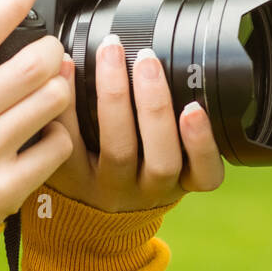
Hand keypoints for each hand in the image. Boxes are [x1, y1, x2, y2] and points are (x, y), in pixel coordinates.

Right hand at [0, 0, 73, 228]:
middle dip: (49, 52)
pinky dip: (57, 138)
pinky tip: (42, 139)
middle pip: (29, 64)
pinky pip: (55, 148)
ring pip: (51, 101)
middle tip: (48, 55)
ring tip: (48, 95)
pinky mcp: (2, 190)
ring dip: (58, 91)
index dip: (9, 4)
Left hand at [43, 36, 224, 213]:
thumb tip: (168, 61)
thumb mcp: (164, 159)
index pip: (204, 174)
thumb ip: (174, 127)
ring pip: (118, 150)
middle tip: (148, 60)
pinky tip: (67, 70)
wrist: (85, 214)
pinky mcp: (71, 181)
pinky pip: (71, 142)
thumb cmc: (132, 170)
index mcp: (178, 182)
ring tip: (111, 55)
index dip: (202, 143)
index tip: (195, 108)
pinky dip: (69, 104)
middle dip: (156, 106)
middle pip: (160, 159)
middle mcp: (145, 190)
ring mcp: (107, 188)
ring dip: (116, 98)